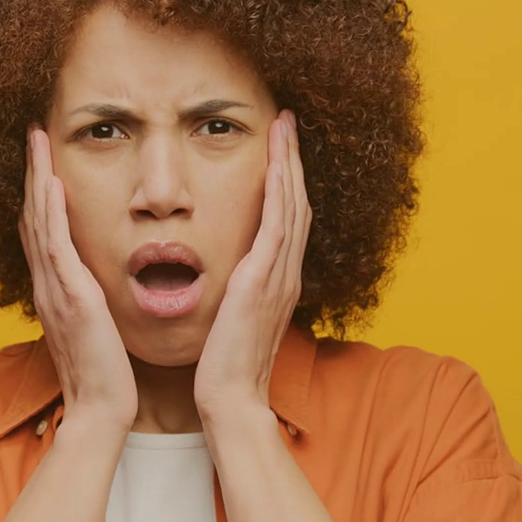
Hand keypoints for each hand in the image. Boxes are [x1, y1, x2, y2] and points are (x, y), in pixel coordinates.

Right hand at [18, 125, 137, 430]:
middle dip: (33, 173)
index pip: (43, 232)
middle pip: (33, 216)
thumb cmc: (107, 376)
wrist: (102, 410)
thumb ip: (95, 305)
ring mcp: (55, 289)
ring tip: (38, 139)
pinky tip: (54, 181)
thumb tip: (102, 290)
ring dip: (38, 176)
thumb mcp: (99, 330)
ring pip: (39, 220)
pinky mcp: (71, 295)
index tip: (44, 161)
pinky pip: (56, 243)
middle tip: (33, 134)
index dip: (40, 194)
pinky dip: (51, 209)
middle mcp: (48, 285)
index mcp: (56, 292)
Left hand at [193, 109, 310, 420]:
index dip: (286, 180)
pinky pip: (277, 224)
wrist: (231, 400)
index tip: (280, 148)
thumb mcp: (233, 320)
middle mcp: (285, 273)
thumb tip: (228, 279)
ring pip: (292, 205)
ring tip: (284, 127)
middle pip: (297, 203)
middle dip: (292, 159)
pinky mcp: (264, 281)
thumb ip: (237, 295)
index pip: (286, 218)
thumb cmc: (225, 367)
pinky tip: (276, 161)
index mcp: (276, 281)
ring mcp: (278, 276)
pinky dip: (280, 189)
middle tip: (287, 121)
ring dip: (289, 162)